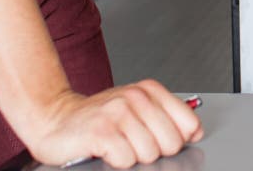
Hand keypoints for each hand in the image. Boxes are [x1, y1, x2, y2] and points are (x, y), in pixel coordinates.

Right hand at [27, 81, 203, 167]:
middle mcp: (136, 97)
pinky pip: (126, 160)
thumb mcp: (136, 109)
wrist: (56, 119)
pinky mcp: (102, 131)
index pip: (187, 122)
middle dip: (155, 152)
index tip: (163, 142)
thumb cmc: (99, 119)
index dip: (179, 139)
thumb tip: (196, 131)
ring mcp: (119, 112)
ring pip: (150, 153)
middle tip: (134, 145)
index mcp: (150, 90)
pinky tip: (107, 152)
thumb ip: (166, 117)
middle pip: (171, 142)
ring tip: (119, 147)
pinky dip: (118, 163)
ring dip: (134, 158)